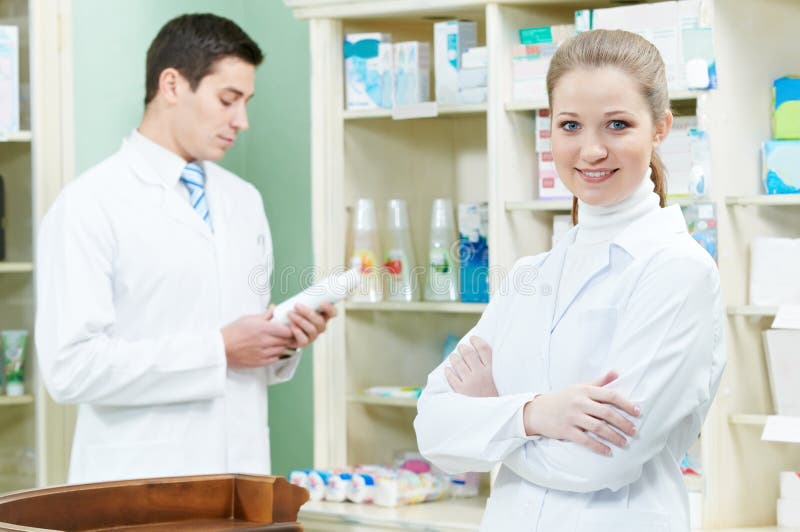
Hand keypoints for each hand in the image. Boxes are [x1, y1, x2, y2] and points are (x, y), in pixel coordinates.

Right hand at [221, 307, 293, 367]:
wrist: (221, 348)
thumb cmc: (232, 332)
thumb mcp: (248, 319)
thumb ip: (265, 315)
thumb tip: (274, 308)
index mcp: (263, 328)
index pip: (287, 331)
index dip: (291, 329)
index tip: (289, 327)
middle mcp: (265, 341)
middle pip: (287, 340)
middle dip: (288, 337)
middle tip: (286, 333)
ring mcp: (263, 353)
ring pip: (282, 349)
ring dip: (282, 345)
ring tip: (277, 340)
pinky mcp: (260, 362)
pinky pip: (275, 358)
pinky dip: (276, 353)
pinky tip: (271, 349)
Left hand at [286, 301, 336, 348]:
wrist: (285, 331)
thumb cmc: (295, 314)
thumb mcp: (297, 305)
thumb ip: (293, 300)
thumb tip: (273, 303)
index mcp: (323, 316)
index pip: (333, 313)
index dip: (330, 308)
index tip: (322, 302)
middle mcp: (320, 326)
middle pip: (320, 322)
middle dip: (309, 313)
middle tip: (297, 305)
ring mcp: (313, 336)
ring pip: (312, 330)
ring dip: (301, 321)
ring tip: (290, 314)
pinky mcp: (304, 343)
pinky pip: (303, 340)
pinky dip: (298, 332)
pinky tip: (292, 327)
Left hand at [444, 336, 497, 396]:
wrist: (491, 417)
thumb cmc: (492, 398)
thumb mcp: (496, 382)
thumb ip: (488, 370)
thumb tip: (476, 355)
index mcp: (491, 371)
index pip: (484, 349)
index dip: (477, 341)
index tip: (472, 338)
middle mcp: (480, 374)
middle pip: (468, 353)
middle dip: (462, 348)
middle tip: (460, 348)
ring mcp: (470, 382)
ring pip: (457, 362)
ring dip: (454, 358)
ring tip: (453, 357)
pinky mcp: (461, 390)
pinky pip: (451, 376)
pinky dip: (448, 371)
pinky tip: (448, 370)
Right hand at [522, 370, 639, 455]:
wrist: (538, 411)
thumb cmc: (563, 398)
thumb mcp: (579, 387)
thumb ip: (599, 382)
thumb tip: (616, 372)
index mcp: (585, 390)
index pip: (610, 396)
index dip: (626, 404)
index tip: (637, 412)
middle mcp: (579, 402)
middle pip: (607, 413)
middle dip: (623, 423)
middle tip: (634, 432)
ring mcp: (572, 417)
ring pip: (598, 428)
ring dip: (614, 436)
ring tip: (624, 443)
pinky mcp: (566, 430)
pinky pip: (585, 440)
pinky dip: (598, 447)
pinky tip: (608, 451)